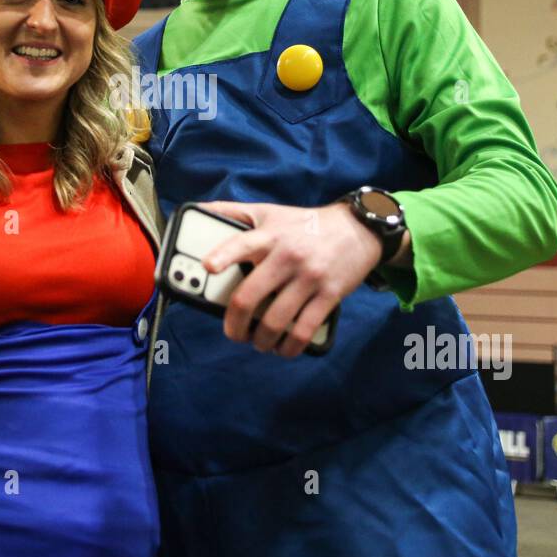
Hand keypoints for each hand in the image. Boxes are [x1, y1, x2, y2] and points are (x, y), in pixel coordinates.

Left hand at [199, 200, 390, 358]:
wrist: (358, 229)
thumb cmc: (305, 224)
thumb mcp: (270, 211)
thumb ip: (234, 212)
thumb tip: (198, 208)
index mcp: (269, 236)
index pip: (241, 243)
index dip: (223, 255)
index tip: (209, 267)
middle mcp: (287, 256)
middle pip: (249, 296)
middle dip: (234, 324)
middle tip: (232, 333)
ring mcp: (309, 277)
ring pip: (274, 321)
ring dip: (260, 340)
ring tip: (257, 342)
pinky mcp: (329, 295)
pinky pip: (303, 330)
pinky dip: (289, 347)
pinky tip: (282, 348)